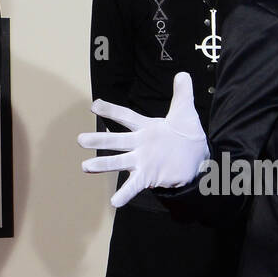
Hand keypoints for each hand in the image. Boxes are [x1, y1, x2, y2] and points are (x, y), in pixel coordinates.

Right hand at [78, 72, 209, 208]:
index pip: (126, 117)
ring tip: (86, 167)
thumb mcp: (185, 111)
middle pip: (117, 141)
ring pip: (119, 162)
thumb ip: (182, 93)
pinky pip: (133, 186)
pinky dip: (124, 194)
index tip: (94, 105)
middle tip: (80, 139)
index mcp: (146, 128)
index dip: (111, 111)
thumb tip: (182, 74)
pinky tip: (114, 202)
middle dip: (99, 140)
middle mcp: (140, 145)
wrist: (197, 158)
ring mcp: (142, 161)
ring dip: (103, 165)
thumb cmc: (187, 134)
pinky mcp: (148, 176)